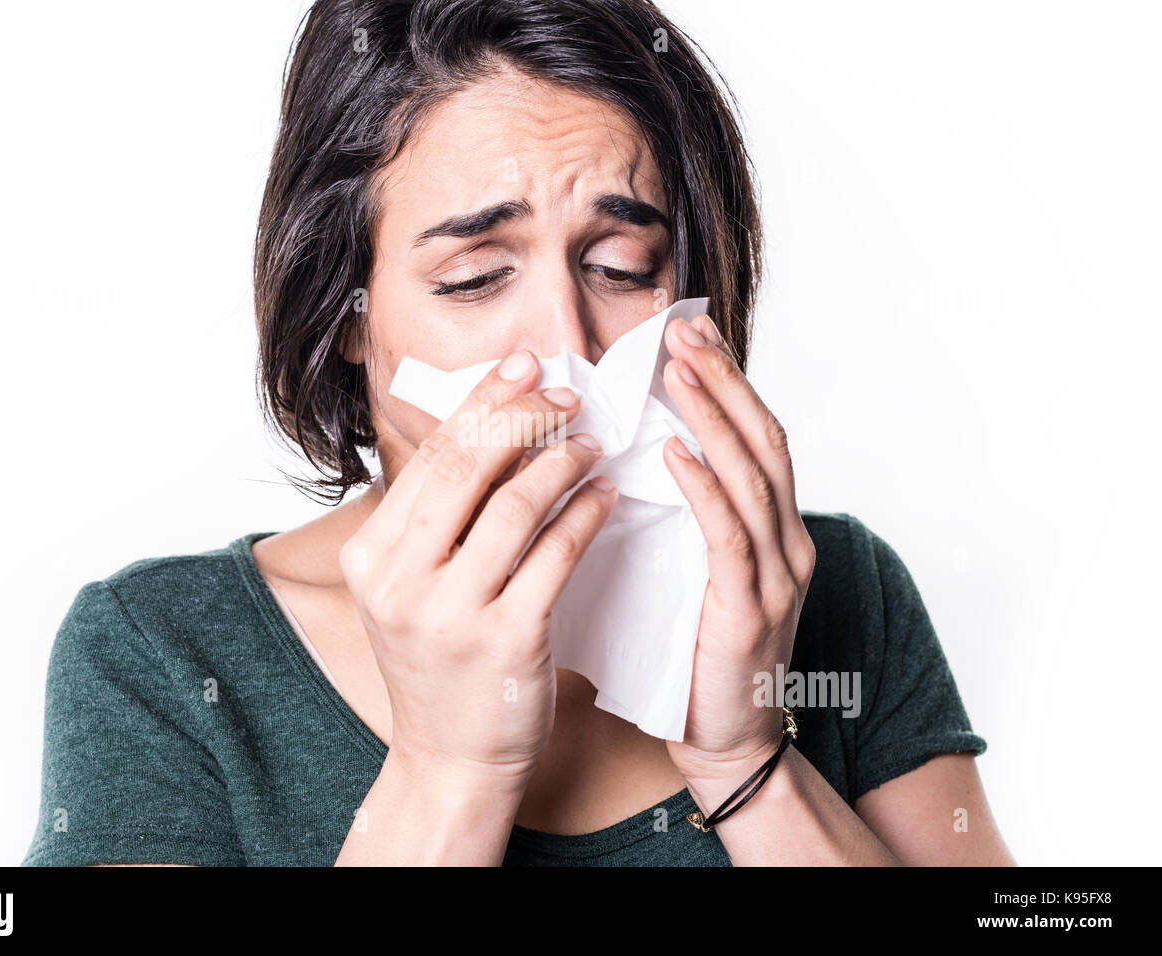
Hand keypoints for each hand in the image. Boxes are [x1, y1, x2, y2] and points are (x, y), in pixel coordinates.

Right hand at [339, 351, 617, 795]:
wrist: (451, 760)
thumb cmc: (442, 666)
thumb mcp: (409, 589)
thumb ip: (432, 520)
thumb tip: (488, 426)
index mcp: (372, 558)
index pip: (430, 457)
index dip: (482, 403)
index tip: (522, 365)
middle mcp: (401, 581)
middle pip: (466, 467)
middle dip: (522, 416)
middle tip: (566, 393)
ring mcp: (451, 613)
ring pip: (515, 505)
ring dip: (561, 461)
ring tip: (592, 442)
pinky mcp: (507, 640)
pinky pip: (555, 554)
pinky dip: (585, 514)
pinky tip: (606, 494)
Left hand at [659, 314, 816, 783]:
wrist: (726, 740)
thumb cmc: (697, 654)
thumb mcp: (692, 571)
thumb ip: (681, 517)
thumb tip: (632, 455)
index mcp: (772, 529)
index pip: (754, 435)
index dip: (726, 381)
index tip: (689, 332)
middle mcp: (786, 541)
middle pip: (761, 440)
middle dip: (722, 381)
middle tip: (683, 332)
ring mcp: (776, 574)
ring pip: (751, 476)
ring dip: (713, 418)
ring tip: (677, 371)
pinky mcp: (750, 609)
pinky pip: (728, 536)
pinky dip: (705, 489)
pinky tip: (676, 453)